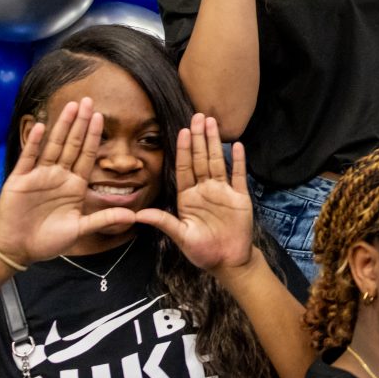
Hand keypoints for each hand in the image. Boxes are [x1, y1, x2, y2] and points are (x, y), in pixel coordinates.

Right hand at [0, 99, 139, 264]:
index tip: (101, 117)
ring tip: (71, 106)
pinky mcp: (20, 180)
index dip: (94, 136)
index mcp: (74, 185)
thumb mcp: (79, 229)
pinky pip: (29, 158)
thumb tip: (132, 215)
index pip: (87, 155)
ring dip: (62, 126)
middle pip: (72, 144)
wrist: (19, 249)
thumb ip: (104, 219)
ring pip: (53, 145)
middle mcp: (58, 176)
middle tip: (88, 100)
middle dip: (81, 123)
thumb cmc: (49, 240)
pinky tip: (41, 126)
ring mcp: (39, 176)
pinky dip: (34, 143)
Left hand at [127, 115, 256, 272]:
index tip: (182, 131)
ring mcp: (223, 192)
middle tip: (198, 116)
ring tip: (213, 123)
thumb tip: (138, 215)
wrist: (228, 261)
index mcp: (188, 197)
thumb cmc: (202, 251)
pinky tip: (237, 146)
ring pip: (217, 162)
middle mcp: (205, 190)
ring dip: (215, 142)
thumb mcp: (180, 236)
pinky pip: (238, 175)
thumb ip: (163, 222)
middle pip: (201, 159)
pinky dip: (237, 161)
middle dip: (199, 138)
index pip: (185, 168)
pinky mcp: (240, 198)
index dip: (183, 150)